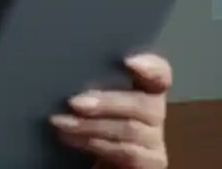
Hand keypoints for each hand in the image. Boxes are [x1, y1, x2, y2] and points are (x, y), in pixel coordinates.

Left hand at [49, 53, 170, 167]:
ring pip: (131, 129)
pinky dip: (97, 145)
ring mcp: (156, 140)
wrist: (98, 161)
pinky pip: (128, 153)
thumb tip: (65, 71)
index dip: (151, 67)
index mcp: (146, 91)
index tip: (128, 62)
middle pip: (144, 103)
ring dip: (91, 126)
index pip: (160, 75)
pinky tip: (73, 140)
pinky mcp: (151, 163)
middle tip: (74, 103)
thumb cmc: (89, 124)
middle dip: (106, 103)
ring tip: (61, 123)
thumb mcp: (91, 101)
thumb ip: (92, 86)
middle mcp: (156, 113)